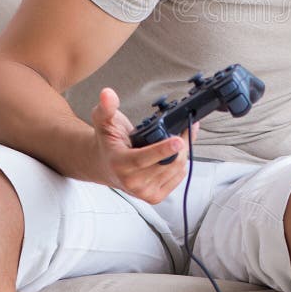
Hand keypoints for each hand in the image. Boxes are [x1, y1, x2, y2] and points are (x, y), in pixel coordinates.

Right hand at [90, 87, 198, 203]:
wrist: (105, 165)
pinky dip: (182, 162)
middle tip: (186, 126)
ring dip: (184, 150)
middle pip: (168, 162)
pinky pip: (179, 176)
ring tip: (180, 136)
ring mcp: (144, 192)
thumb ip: (106, 107)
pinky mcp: (155, 196)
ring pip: (177, 168)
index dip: (162, 150)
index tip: (178, 140)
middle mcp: (131, 182)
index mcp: (119, 164)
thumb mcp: (104, 120)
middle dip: (182, 142)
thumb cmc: (108, 141)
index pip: (143, 159)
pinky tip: (175, 152)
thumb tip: (107, 94)